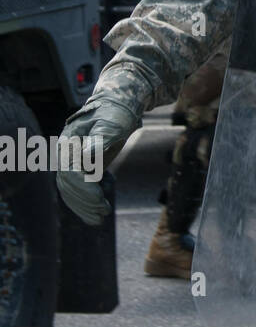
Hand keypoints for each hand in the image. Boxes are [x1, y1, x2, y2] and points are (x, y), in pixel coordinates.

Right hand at [56, 96, 139, 224]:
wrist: (119, 108)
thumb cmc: (115, 114)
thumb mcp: (111, 124)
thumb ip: (99, 139)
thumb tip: (86, 155)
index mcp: (68, 145)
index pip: (70, 173)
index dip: (83, 188)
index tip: (100, 199)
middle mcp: (66, 156)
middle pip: (68, 186)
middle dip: (85, 201)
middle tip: (103, 212)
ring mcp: (73, 163)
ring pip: (71, 192)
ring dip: (84, 207)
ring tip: (101, 218)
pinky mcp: (83, 169)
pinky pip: (79, 190)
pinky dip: (85, 205)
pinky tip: (95, 217)